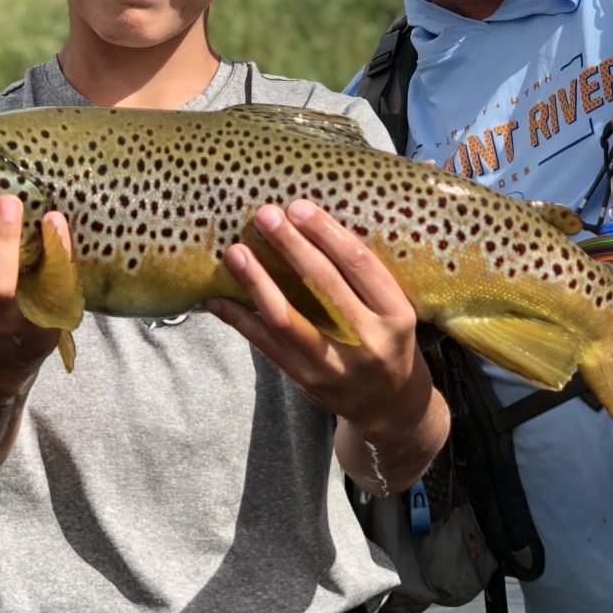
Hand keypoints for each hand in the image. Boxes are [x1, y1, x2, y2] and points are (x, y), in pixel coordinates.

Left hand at [206, 200, 430, 437]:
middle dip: (290, 245)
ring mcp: (333, 363)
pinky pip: (265, 344)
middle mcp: (367, 340)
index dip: (327, 233)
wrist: (390, 406)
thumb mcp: (394, 309)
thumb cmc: (389, 340)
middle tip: (265, 215)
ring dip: (257, 281)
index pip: (359, 264)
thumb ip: (363, 277)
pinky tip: (217, 299)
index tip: (299, 206)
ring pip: (287, 317)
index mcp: (395, 314)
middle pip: (322, 284)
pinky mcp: (305, 378)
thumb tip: (310, 225)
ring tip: (235, 252)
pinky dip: (239, 318)